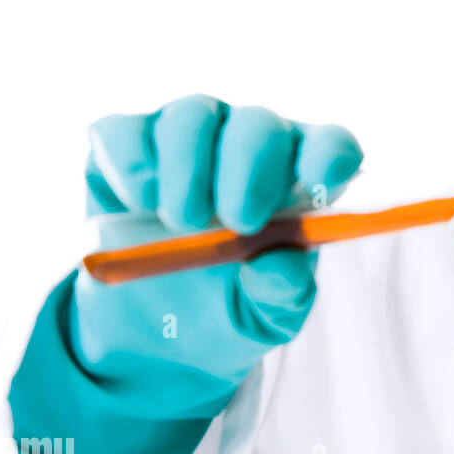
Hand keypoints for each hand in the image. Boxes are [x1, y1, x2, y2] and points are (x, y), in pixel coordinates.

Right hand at [9, 94, 362, 453]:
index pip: (329, 147)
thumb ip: (280, 296)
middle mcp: (248, 158)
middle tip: (233, 217)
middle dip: (248, 163)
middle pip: (261, 123)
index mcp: (296, 192)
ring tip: (180, 220)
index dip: (330, 153)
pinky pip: (123, 130)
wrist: (142, 339)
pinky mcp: (122, 151)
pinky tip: (130, 203)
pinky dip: (128, 161)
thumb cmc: (217, 323)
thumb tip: (290, 264)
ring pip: (194, 115)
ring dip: (188, 164)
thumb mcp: (256, 325)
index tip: (322, 181)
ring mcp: (185, 150)